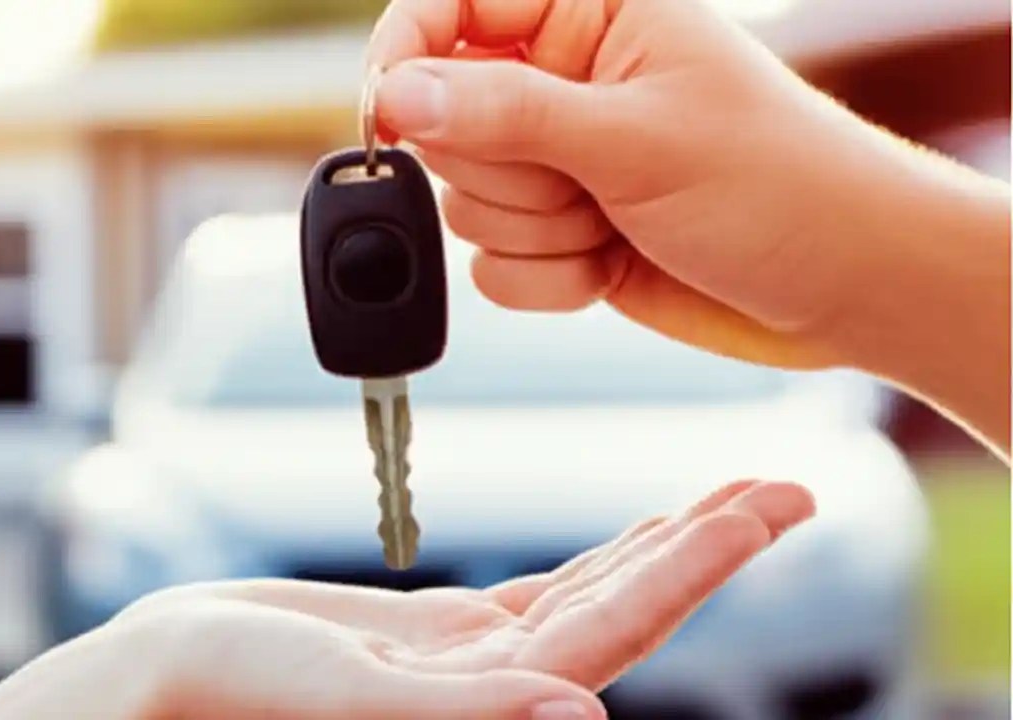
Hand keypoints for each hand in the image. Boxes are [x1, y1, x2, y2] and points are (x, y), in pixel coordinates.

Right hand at [0, 480, 813, 718]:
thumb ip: (464, 707)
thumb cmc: (226, 693)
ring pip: (596, 589)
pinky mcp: (441, 634)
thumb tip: (585, 711)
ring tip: (732, 497)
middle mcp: (500, 684)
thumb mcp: (344, 691)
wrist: (160, 685)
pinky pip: (545, 588)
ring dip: (666, 540)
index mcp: (491, 700)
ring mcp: (474, 658)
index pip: (622, 623)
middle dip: (710, 544)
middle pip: (631, 602)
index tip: (771, 506)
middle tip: (787, 485)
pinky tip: (637, 530)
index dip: (702, 565)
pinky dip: (598, 554)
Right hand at [367, 0, 1010, 451]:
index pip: (452, 6)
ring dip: (536, 230)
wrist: (843, 285)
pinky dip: (545, 279)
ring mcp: (560, 163)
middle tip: (581, 177)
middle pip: (446, 118)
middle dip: (507, 169)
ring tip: (615, 221)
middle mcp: (563, 83)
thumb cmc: (778, 183)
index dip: (406, 52)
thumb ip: (508, 114)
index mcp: (588, 14)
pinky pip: (493, 264)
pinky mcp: (560, 233)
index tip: (389, 110)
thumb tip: (398, 95)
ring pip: (465, 201)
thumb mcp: (637, 137)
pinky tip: (608, 266)